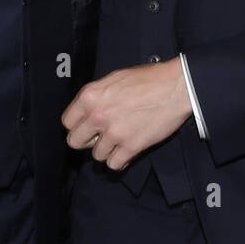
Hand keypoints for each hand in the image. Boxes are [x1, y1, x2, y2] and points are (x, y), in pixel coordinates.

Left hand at [62, 60, 191, 170]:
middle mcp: (98, 115)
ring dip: (107, 150)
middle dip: (87, 141)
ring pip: (96, 155)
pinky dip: (120, 160)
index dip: (77, 125)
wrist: (176, 87)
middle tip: (99, 136)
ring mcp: (114, 133)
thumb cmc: (149, 80)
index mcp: (90, 96)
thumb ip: (96, 96)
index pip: (67, 122)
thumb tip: (87, 111)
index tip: (86, 127)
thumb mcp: (114, 78)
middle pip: (75, 142)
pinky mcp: (131, 146)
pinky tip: (126, 150)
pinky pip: (114, 165)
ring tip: (119, 139)